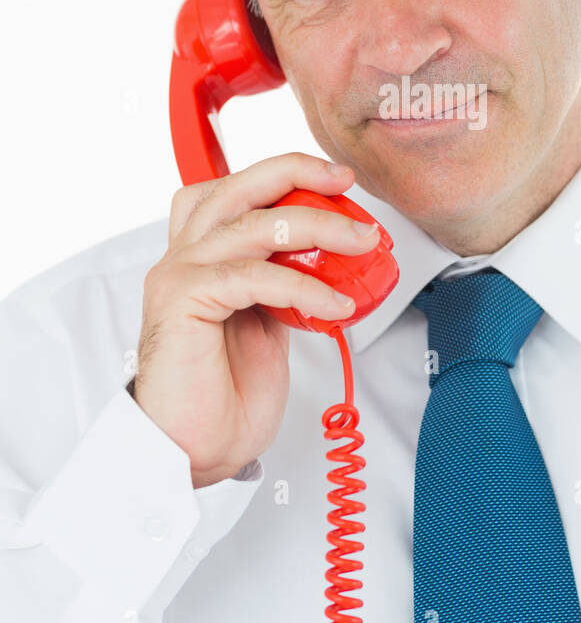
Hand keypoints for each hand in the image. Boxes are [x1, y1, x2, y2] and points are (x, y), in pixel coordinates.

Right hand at [133, 154, 376, 486]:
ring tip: (360, 245)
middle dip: (297, 174)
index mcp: (201, 254)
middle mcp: (184, 256)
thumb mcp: (267, 320)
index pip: (234, 188)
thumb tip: (330, 258)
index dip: (284, 173)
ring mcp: (179, 275)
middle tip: (344, 184)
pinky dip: (305, 285)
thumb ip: (282, 281)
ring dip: (318, 228)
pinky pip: (255, 276)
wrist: (193, 449)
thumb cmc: (223, 394)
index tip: (335, 180)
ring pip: (253, 225)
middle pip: (238, 187)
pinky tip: (336, 303)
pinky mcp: (184, 301)